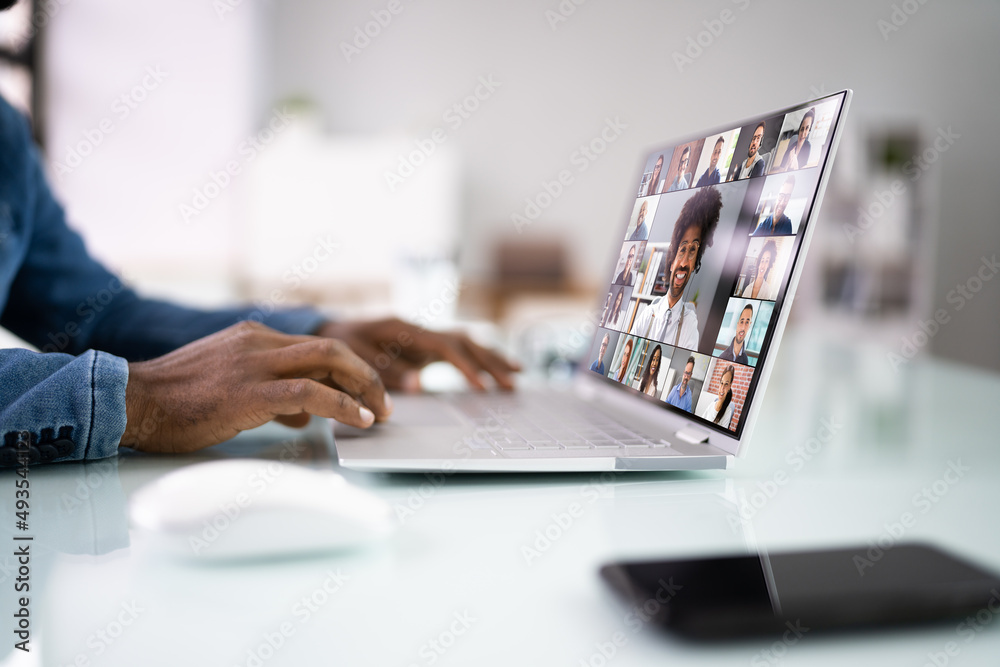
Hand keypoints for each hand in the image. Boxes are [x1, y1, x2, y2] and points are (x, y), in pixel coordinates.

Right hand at [121, 321, 391, 453]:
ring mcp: (254, 362)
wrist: (134, 403)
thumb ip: (271, 393)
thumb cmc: (176, 402)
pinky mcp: (249, 390)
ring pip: (328, 360)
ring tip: (379, 413)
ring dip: (363, 387)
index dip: (349, 368)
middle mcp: (258, 342)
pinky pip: (310, 392)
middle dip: (366, 373)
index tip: (367, 391)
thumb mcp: (230, 388)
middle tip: (385, 401)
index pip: (315, 346)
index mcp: (253, 337)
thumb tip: (304, 414)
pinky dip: (341, 404)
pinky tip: (357, 419)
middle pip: (332, 347)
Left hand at [316, 318, 519, 391]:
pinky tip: (496, 370)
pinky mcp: (425, 346)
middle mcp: (419, 328)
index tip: (483, 388)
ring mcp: (424, 336)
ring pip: (467, 342)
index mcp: (404, 329)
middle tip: (513, 381)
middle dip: (491, 361)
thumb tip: (419, 384)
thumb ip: (385, 370)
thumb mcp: (354, 358)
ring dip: (491, 357)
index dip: (467, 366)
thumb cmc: (340, 345)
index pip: (445, 346)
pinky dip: (479, 358)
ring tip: (517, 374)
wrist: (330, 331)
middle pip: (465, 340)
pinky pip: (459, 349)